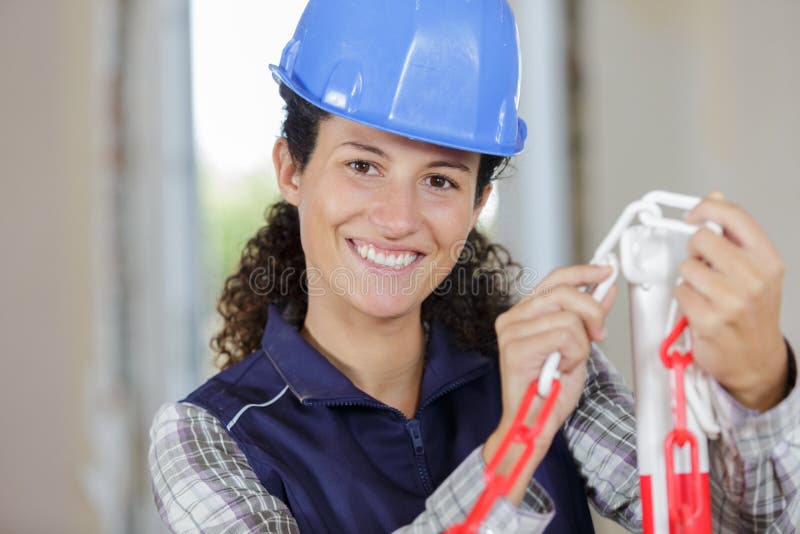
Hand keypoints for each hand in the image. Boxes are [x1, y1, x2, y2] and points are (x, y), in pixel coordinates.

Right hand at [483, 264, 616, 503]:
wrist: (532, 423)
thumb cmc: (548, 391)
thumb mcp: (576, 347)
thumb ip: (587, 317)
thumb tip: (604, 290)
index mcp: (524, 313)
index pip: (554, 279)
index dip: (583, 272)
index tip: (605, 271)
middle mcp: (513, 318)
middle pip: (565, 294)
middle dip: (592, 313)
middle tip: (598, 335)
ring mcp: (511, 332)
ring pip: (569, 319)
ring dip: (580, 346)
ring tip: (567, 363)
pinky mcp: (516, 347)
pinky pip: (564, 337)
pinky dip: (573, 355)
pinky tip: (561, 368)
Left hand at [679, 191, 787, 410]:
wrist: (756, 361)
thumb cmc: (752, 314)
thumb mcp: (756, 270)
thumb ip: (733, 234)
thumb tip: (715, 198)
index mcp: (767, 260)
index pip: (734, 216)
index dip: (707, 208)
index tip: (693, 214)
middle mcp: (753, 278)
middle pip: (701, 239)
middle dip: (695, 251)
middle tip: (704, 267)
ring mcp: (732, 300)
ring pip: (687, 267)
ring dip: (689, 279)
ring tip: (705, 293)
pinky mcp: (709, 319)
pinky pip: (680, 292)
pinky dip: (684, 299)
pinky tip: (700, 309)